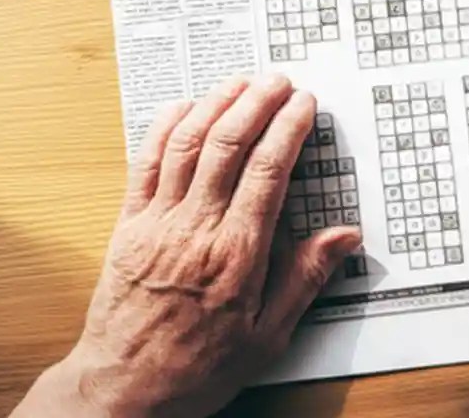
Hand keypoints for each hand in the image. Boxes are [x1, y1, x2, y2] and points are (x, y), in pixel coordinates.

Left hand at [13, 75, 361, 417]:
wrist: (126, 388)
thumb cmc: (197, 368)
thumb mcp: (268, 338)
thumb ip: (305, 280)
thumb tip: (342, 238)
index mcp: (236, 255)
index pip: (268, 171)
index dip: (289, 128)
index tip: (305, 105)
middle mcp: (195, 230)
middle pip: (229, 145)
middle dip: (257, 103)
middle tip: (279, 80)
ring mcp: (157, 223)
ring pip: (187, 144)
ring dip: (215, 104)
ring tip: (240, 82)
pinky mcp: (127, 226)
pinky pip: (145, 163)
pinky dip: (165, 128)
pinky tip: (183, 108)